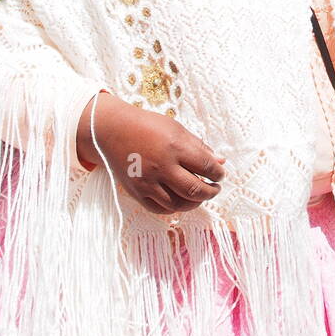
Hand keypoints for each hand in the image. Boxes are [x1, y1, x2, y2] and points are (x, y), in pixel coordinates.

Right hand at [76, 93, 224, 215]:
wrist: (113, 131)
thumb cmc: (149, 126)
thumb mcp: (177, 129)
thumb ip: (199, 147)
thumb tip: (221, 162)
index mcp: (175, 147)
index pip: (206, 166)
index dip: (218, 173)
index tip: (220, 174)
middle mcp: (162, 166)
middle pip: (195, 190)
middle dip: (211, 192)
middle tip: (215, 188)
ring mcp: (148, 181)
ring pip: (178, 204)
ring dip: (194, 203)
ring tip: (199, 196)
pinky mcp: (136, 192)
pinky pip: (159, 209)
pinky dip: (173, 208)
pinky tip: (180, 200)